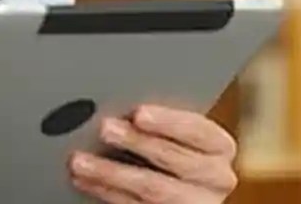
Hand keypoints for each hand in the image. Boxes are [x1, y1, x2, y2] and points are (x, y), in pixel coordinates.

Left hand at [68, 104, 237, 202]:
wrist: (183, 189)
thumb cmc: (176, 150)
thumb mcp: (178, 133)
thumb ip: (160, 122)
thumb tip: (122, 106)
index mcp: (219, 148)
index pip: (198, 131)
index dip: (168, 121)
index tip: (139, 113)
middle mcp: (214, 178)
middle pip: (174, 159)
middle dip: (136, 142)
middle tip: (105, 128)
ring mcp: (195, 203)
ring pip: (152, 189)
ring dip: (110, 173)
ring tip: (81, 161)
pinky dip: (105, 192)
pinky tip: (85, 181)